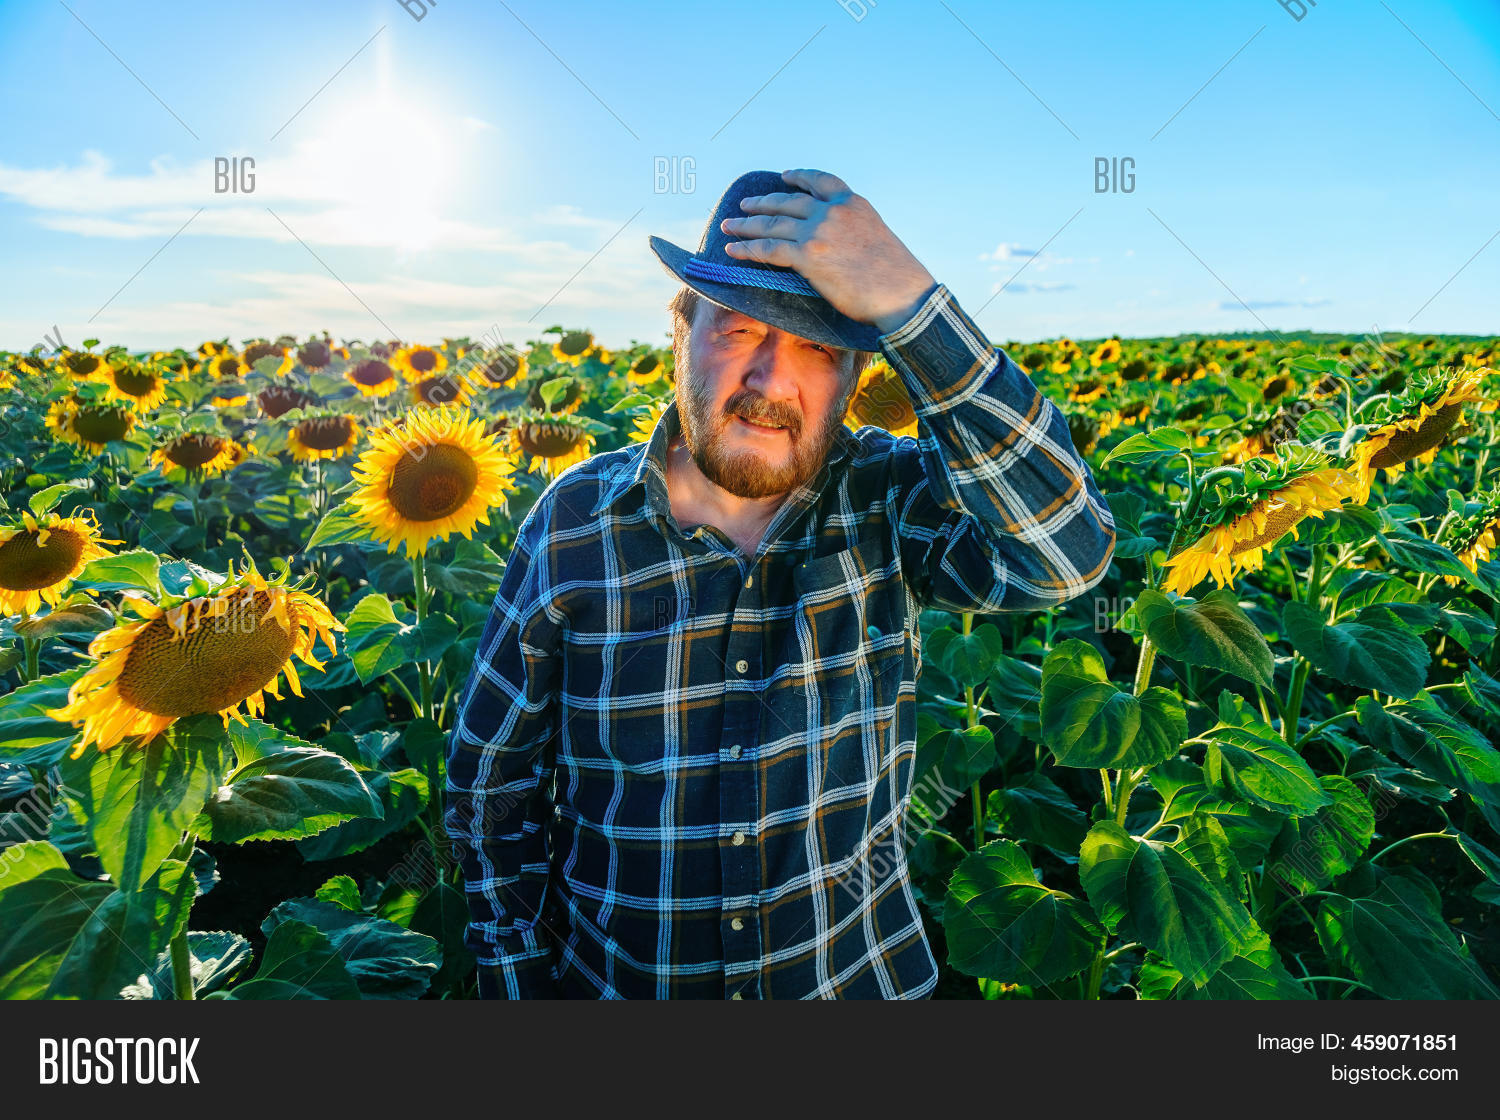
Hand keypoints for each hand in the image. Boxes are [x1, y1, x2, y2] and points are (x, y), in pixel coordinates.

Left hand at [720, 169, 936, 334]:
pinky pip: (768, 249)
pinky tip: (733, 249)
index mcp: (853, 203)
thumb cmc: (895, 276)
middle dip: (761, 204)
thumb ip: (851, 230)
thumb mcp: (875, 236)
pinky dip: (747, 249)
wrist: (902, 295)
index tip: (785, 176)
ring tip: (729, 226)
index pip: (820, 181)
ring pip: (772, 224)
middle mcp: (833, 211)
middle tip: (744, 206)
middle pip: (787, 202)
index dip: (799, 178)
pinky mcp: (808, 255)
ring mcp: (819, 231)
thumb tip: (834, 242)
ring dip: (746, 225)